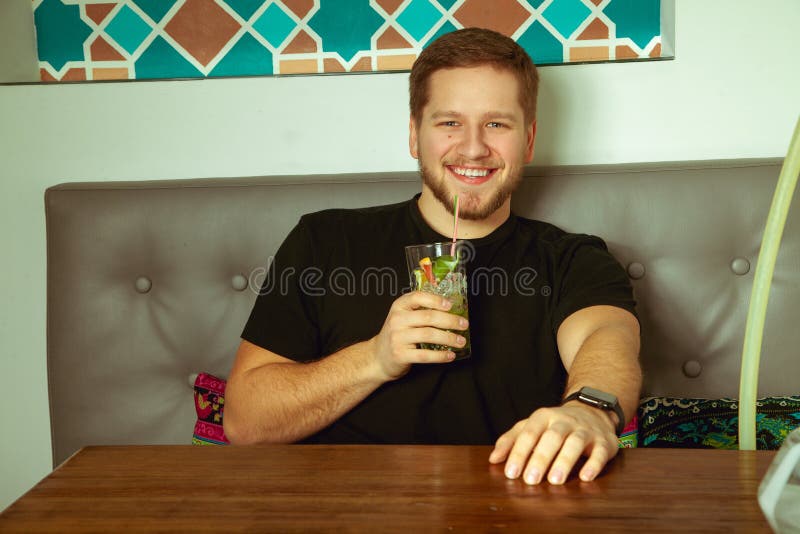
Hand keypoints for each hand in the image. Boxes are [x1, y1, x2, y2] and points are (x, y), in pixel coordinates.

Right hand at [370, 291, 468, 380]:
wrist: (378, 357)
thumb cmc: (397, 335)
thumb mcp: (403, 317)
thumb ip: (420, 311)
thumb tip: (450, 309)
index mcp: (399, 307)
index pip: (417, 297)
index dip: (435, 300)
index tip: (450, 304)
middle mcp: (397, 320)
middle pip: (428, 317)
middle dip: (450, 321)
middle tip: (464, 324)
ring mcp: (398, 338)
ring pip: (429, 335)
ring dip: (449, 338)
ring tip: (461, 341)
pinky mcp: (400, 355)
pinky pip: (425, 355)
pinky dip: (440, 356)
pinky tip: (450, 355)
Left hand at [488, 402, 618, 484]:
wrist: (593, 412)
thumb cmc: (555, 425)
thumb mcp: (531, 426)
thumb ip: (511, 440)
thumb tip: (493, 459)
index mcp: (543, 417)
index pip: (529, 433)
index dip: (519, 453)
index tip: (510, 473)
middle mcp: (564, 421)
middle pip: (551, 437)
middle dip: (540, 459)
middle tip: (530, 480)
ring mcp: (585, 430)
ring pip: (575, 443)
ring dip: (564, 462)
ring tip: (555, 481)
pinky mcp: (604, 441)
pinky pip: (600, 452)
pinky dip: (593, 464)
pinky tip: (585, 477)